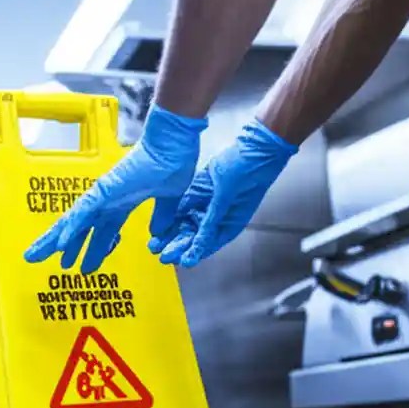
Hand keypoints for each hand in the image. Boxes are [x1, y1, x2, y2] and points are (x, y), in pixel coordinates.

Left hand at [23, 105, 206, 273]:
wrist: (175, 143)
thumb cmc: (174, 162)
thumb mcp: (169, 200)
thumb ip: (161, 216)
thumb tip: (156, 232)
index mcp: (122, 203)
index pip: (101, 231)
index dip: (92, 248)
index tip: (83, 265)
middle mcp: (108, 201)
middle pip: (80, 229)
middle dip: (66, 247)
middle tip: (50, 263)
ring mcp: (103, 195)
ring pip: (73, 221)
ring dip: (54, 239)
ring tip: (35, 255)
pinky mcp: (105, 190)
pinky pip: (85, 212)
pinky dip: (72, 227)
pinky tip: (60, 243)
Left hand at [148, 119, 296, 266]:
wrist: (253, 147)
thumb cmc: (248, 174)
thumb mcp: (224, 201)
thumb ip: (209, 223)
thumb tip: (198, 246)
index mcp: (228, 224)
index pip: (207, 244)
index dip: (191, 253)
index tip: (177, 261)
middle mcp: (217, 216)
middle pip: (193, 235)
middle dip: (176, 245)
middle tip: (158, 252)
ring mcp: (209, 203)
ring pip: (186, 222)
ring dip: (171, 232)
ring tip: (155, 242)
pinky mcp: (202, 189)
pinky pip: (185, 205)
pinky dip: (174, 214)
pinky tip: (161, 223)